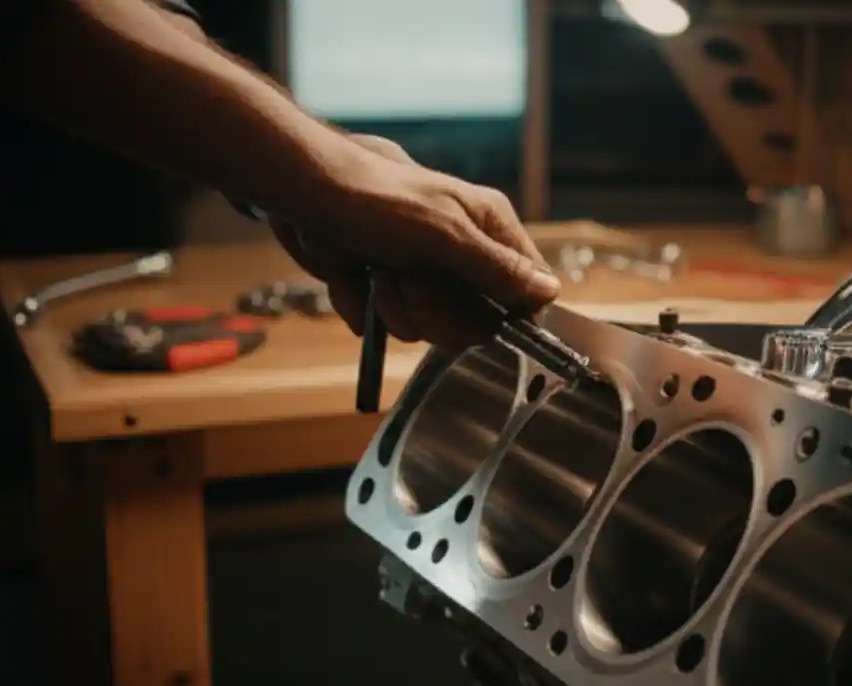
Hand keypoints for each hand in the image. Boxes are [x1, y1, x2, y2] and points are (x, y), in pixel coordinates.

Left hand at [270, 134, 558, 347]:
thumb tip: (550, 292)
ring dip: (395, 305)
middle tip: (411, 278)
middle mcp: (460, 253)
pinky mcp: (383, 286)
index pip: (526, 290)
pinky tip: (353, 272)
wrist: (300, 192)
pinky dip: (361, 303)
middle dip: (435, 310)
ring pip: (425, 328)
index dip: (507, 313)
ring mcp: (421, 272)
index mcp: (487, 229)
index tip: (478, 315)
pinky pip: (383, 323)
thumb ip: (498, 269)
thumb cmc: (376, 199)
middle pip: (473, 322)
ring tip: (378, 268)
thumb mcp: (446, 235)